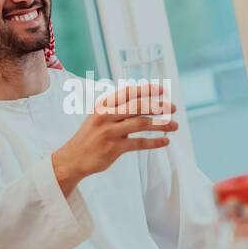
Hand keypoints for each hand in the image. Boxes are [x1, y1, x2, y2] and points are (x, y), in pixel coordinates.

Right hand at [52, 85, 178, 196]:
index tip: (163, 90)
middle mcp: (106, 116)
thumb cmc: (91, 137)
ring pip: (141, 124)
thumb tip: (146, 104)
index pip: (129, 92)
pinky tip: (165, 141)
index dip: (147, 89)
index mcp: (104, 105)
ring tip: (174, 125)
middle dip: (158, 106)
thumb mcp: (100, 117)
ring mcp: (109, 132)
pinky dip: (154, 142)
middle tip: (173, 108)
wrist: (73, 158)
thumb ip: (118, 110)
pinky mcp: (113, 148)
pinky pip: (139, 143)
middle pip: (138, 106)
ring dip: (161, 124)